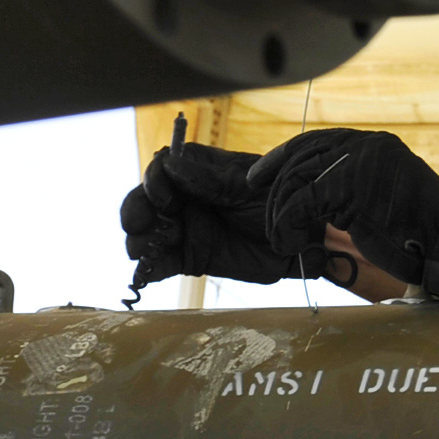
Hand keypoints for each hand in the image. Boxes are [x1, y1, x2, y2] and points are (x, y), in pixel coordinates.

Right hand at [121, 140, 331, 289]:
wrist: (302, 241)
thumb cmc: (279, 201)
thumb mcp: (245, 186)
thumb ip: (209, 180)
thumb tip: (170, 165)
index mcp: (197, 172)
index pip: (161, 170)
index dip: (154, 182)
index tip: (164, 197)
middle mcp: (184, 199)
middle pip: (145, 202)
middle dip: (135, 211)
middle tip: (138, 224)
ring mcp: (185, 229)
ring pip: (148, 233)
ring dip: (139, 240)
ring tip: (144, 249)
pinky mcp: (190, 257)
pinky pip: (161, 263)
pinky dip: (149, 268)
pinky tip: (145, 272)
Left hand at [245, 130, 438, 300]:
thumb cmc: (421, 230)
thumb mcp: (387, 192)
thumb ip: (358, 183)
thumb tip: (319, 191)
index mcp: (375, 144)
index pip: (319, 140)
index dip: (287, 154)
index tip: (266, 171)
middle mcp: (365, 146)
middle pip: (302, 153)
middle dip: (273, 174)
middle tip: (255, 189)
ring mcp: (357, 165)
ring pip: (297, 179)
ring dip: (280, 209)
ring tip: (278, 232)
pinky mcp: (347, 190)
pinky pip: (300, 204)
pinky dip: (286, 225)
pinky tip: (286, 241)